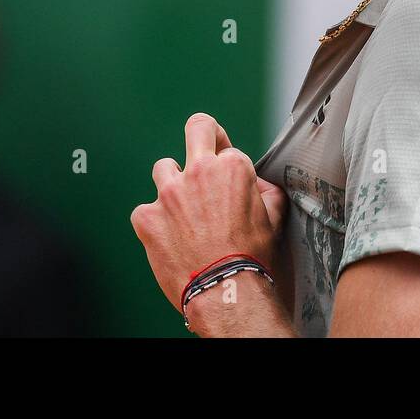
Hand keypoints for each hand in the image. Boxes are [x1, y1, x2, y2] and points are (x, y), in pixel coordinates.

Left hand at [130, 113, 287, 311]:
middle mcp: (199, 171)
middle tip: (202, 155)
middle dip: (202, 135)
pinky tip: (168, 237)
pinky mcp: (147, 217)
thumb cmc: (251, 258)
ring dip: (173, 185)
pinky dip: (155, 221)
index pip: (228, 150)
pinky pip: (145, 209)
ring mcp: (169, 192)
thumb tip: (259, 187)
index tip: (228, 183)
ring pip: (164, 168)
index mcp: (232, 167)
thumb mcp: (274, 219)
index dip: (229, 167)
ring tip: (182, 211)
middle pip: (197, 127)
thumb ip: (266, 193)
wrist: (225, 290)